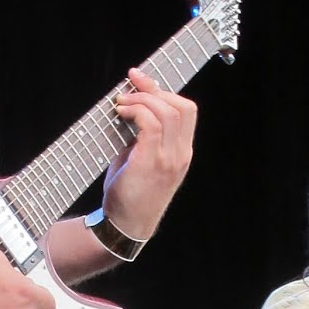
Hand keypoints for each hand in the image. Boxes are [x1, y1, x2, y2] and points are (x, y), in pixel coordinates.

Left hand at [99, 67, 196, 240]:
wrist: (124, 226)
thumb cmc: (130, 195)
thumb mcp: (142, 160)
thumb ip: (145, 137)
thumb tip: (132, 107)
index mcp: (182, 153)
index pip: (187, 111)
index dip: (165, 91)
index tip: (142, 82)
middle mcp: (180, 155)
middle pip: (181, 106)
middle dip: (153, 90)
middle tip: (130, 89)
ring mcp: (168, 159)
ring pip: (166, 112)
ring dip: (140, 100)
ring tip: (122, 104)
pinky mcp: (151, 162)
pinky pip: (150, 125)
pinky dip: (135, 112)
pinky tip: (121, 114)